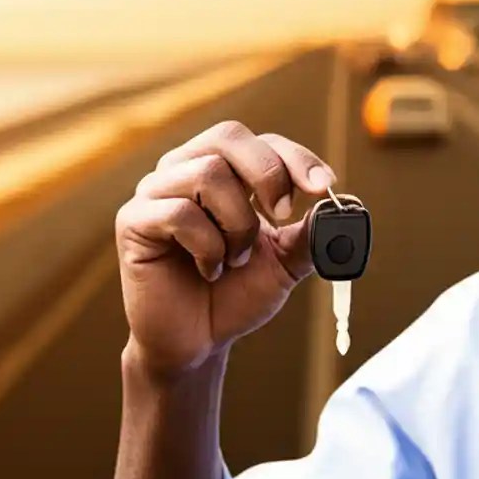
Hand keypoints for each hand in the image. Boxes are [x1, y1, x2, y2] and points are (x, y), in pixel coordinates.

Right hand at [115, 121, 335, 377]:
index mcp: (221, 170)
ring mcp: (155, 193)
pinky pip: (179, 212)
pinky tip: (208, 270)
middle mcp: (184, 170)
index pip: (258, 140)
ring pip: (208, 173)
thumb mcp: (284, 262)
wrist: (197, 342)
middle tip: (282, 215)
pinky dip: (208, 246)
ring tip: (234, 259)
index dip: (293, 156)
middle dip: (267, 174)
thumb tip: (344, 206)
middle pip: (228, 136)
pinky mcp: (134, 221)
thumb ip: (310, 233)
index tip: (324, 186)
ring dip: (237, 223)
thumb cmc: (234, 295)